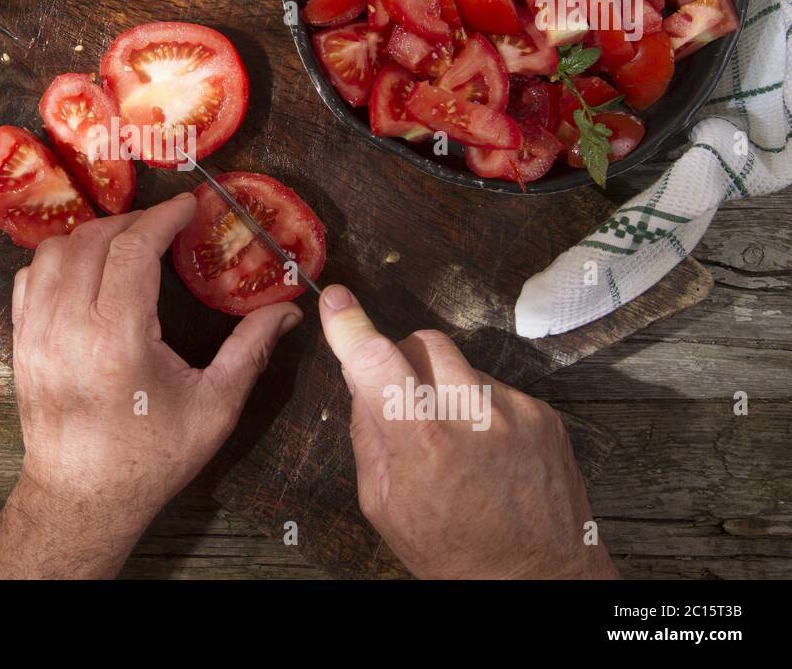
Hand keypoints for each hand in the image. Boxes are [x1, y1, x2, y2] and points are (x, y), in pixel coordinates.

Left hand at [0, 193, 302, 578]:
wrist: (83, 499)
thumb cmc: (150, 459)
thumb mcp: (213, 408)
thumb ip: (249, 350)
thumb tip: (287, 311)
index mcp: (118, 339)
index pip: (133, 248)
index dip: (162, 217)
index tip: (186, 206)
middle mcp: (68, 328)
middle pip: (93, 239)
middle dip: (132, 222)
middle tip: (164, 226)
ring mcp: (36, 334)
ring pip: (53, 251)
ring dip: (92, 236)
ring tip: (126, 244)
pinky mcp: (21, 343)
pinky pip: (28, 279)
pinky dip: (56, 261)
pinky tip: (85, 271)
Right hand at [320, 284, 617, 579]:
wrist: (538, 579)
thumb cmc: (454, 551)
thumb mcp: (384, 505)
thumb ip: (367, 435)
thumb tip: (360, 380)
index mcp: (422, 441)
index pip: (374, 361)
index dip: (349, 325)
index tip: (336, 299)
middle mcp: (472, 415)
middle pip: (423, 342)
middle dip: (404, 361)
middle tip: (404, 401)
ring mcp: (514, 410)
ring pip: (462, 364)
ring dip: (445, 386)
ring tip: (454, 441)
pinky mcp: (543, 413)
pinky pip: (497, 387)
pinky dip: (481, 407)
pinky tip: (487, 450)